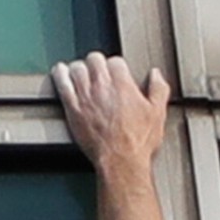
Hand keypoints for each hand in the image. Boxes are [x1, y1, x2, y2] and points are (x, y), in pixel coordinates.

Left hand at [52, 52, 169, 174]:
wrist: (121, 160)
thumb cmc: (137, 141)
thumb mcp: (158, 114)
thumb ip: (159, 90)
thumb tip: (156, 75)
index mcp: (123, 84)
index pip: (116, 61)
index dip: (117, 66)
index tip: (117, 73)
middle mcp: (102, 86)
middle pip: (94, 59)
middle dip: (97, 63)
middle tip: (99, 71)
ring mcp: (85, 96)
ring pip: (77, 68)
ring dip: (79, 68)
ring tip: (81, 71)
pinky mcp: (72, 108)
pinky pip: (62, 83)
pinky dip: (60, 75)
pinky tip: (61, 72)